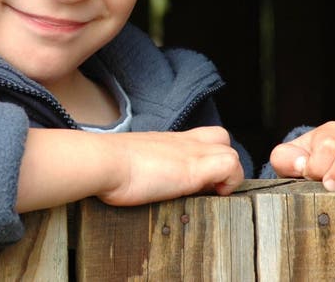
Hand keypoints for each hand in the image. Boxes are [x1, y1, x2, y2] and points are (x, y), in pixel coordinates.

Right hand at [98, 126, 244, 205]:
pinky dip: (229, 183)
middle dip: (220, 162)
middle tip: (206, 187)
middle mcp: (182, 142)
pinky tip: (211, 196)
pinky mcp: (195, 168)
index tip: (195, 181)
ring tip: (208, 194)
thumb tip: (130, 180)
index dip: (205, 156)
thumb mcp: (129, 162)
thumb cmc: (108, 167)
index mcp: (167, 142)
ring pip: (231, 151)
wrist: (104, 162)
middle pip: (220, 138)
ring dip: (227, 176)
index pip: (199, 137)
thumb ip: (138, 166)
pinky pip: (231, 165)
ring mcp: (191, 153)